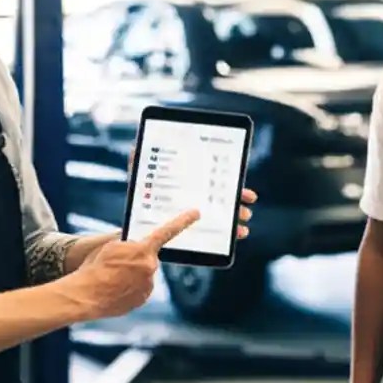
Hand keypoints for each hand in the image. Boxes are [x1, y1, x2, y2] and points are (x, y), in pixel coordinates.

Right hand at [66, 209, 200, 319]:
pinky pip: (140, 289)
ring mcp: (147, 285)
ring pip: (144, 275)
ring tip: (112, 278)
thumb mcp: (110, 246)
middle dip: (137, 259)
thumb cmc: (94, 267)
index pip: (166, 232)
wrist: (85, 294)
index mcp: (143, 249)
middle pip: (148, 258)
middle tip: (118, 264)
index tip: (195, 213)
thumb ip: (128, 244)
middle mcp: (150, 267)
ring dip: (134, 275)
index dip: (182, 221)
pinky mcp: (142, 299)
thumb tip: (135, 247)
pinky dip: (131, 288)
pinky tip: (116, 289)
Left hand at [127, 149, 258, 240]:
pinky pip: (218, 235)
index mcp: (192, 182)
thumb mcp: (141, 179)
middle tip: (245, 211)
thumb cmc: (142, 198)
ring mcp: (199, 215)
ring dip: (236, 221)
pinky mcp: (196, 232)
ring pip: (225, 217)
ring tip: (242, 227)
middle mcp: (200, 197)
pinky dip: (230, 235)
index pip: (218, 182)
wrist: (136, 223)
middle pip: (226, 199)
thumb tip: (135, 147)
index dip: (236, 187)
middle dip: (239, 205)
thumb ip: (139, 164)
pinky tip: (237, 236)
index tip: (248, 195)